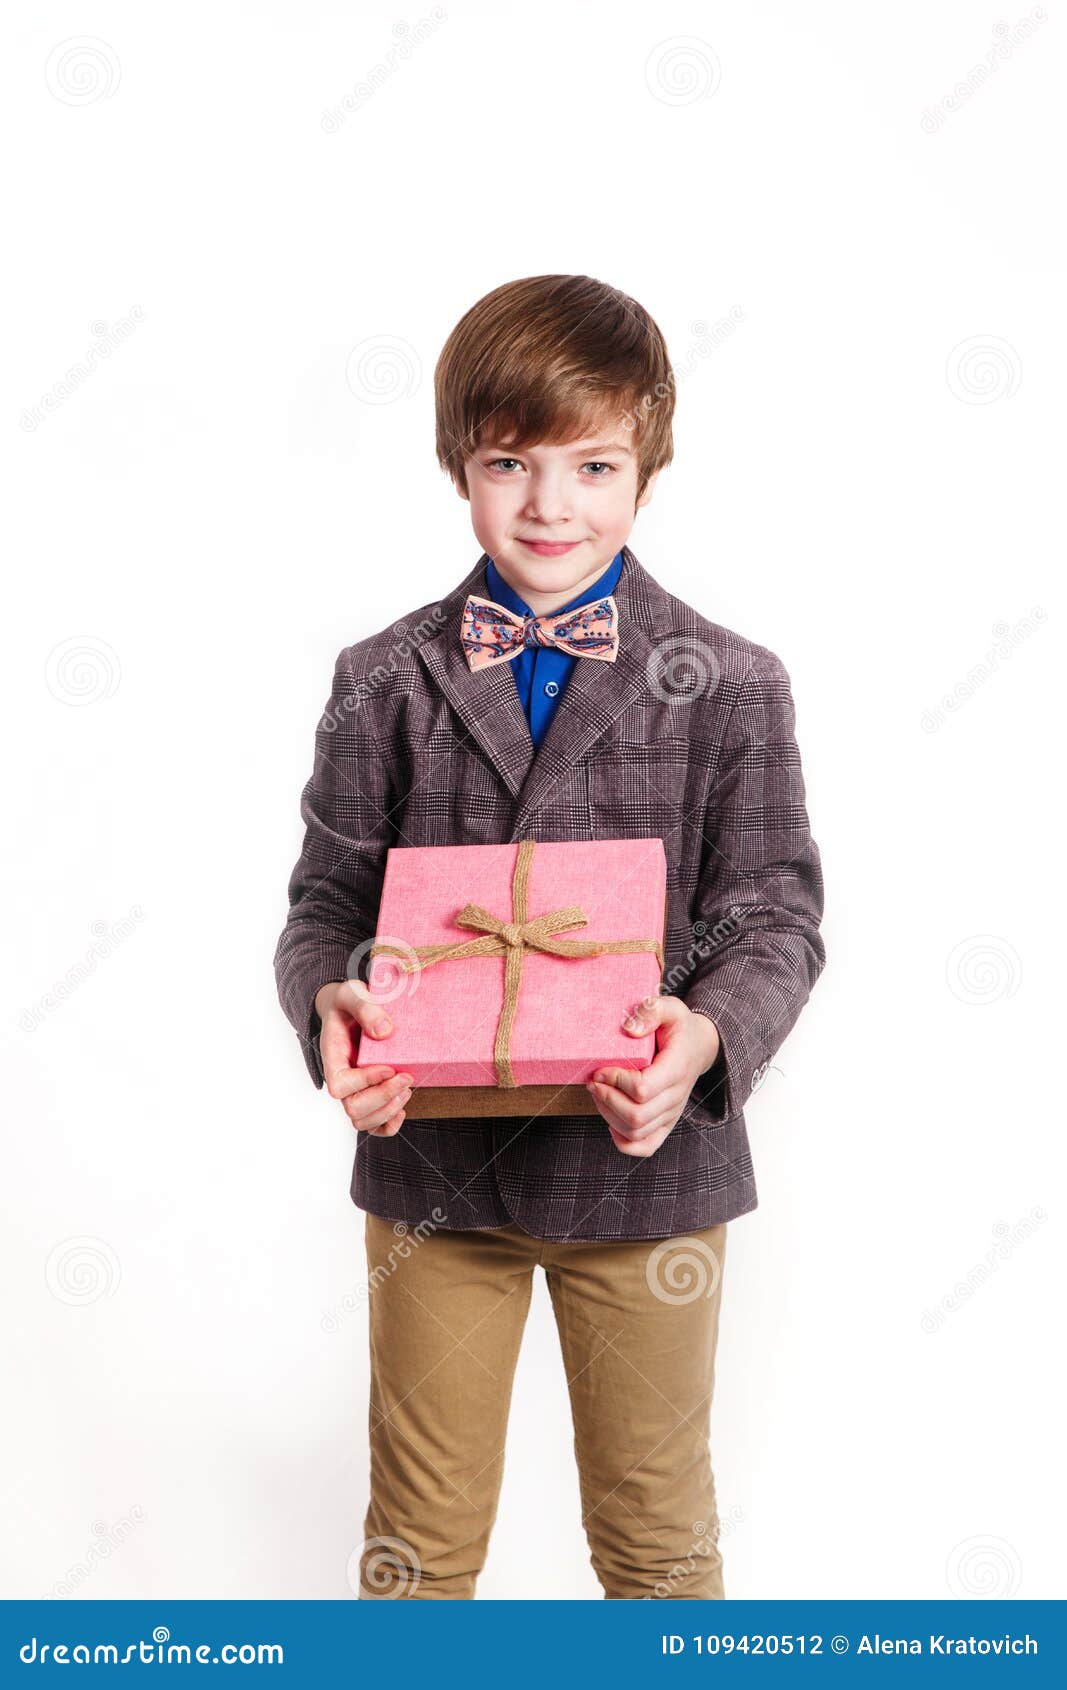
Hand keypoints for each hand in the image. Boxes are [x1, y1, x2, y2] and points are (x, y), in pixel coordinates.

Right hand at [315, 980, 413, 1137]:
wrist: (348, 1010)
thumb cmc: (348, 1003)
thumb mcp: (352, 994)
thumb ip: (365, 1008)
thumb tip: (385, 1031)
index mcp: (333, 1057)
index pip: (340, 1085)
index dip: (365, 1081)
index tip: (388, 1067)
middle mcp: (342, 1078)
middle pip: (353, 1108)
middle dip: (383, 1097)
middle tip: (406, 1078)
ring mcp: (354, 1091)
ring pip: (362, 1121)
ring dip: (388, 1110)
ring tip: (408, 1089)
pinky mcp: (368, 1095)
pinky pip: (373, 1125)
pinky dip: (388, 1125)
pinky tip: (402, 1108)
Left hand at [586, 995, 720, 1158]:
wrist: (699, 1047)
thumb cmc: (679, 1027)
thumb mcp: (670, 1008)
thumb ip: (651, 1011)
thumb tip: (629, 1028)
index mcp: (677, 1069)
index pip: (642, 1089)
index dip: (615, 1081)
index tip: (600, 1069)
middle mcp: (676, 1097)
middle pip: (636, 1116)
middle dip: (606, 1100)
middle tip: (593, 1082)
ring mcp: (672, 1113)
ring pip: (636, 1132)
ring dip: (608, 1116)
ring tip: (598, 1094)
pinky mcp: (666, 1123)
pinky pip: (645, 1146)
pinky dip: (623, 1140)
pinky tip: (611, 1120)